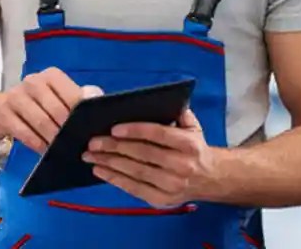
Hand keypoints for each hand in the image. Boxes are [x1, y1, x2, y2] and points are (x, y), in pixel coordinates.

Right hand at [0, 67, 83, 152]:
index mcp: (51, 76)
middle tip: (76, 144)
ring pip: (41, 121)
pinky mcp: (3, 113)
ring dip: (53, 139)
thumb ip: (78, 98)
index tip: (87, 131)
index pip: (71, 94)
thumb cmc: (39, 105)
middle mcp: (33, 81)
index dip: (80, 114)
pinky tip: (45, 151)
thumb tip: (96, 98)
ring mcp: (16, 96)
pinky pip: (24, 132)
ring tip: (62, 150)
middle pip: (56, 109)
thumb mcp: (59, 97)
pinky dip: (37, 144)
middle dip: (67, 130)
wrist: (3, 109)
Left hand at [82, 108, 218, 207]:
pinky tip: (100, 170)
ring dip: (109, 163)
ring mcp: (172, 185)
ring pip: (135, 172)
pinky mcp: (162, 200)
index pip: (158, 134)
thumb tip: (150, 101)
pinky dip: (114, 179)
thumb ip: (176, 112)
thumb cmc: (194, 148)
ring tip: (89, 155)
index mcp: (188, 144)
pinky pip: (134, 189)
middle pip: (142, 154)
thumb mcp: (192, 126)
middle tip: (92, 142)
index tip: (113, 128)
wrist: (211, 179)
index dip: (135, 130)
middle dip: (114, 147)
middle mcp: (182, 165)